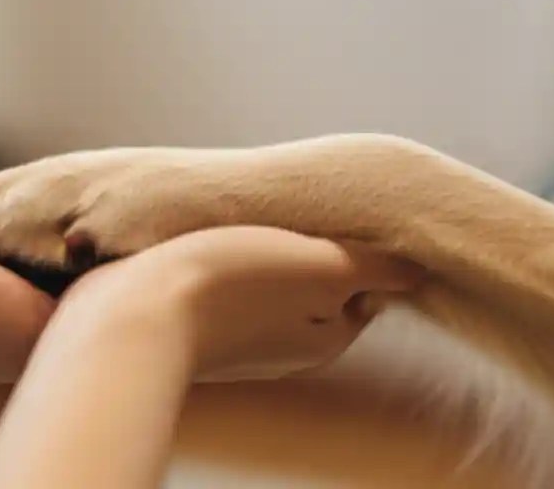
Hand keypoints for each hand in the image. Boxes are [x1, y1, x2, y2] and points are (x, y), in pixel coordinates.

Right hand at [57, 226, 423, 380]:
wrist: (134, 313)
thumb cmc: (232, 283)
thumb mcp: (323, 267)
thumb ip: (375, 269)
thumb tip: (420, 269)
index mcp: (326, 337)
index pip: (363, 286)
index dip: (356, 247)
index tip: (336, 214)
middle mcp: (284, 345)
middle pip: (314, 285)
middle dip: (306, 247)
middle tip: (287, 209)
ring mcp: (235, 338)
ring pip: (264, 282)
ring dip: (259, 249)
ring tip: (241, 220)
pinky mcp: (189, 323)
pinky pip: (219, 286)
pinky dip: (219, 261)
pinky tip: (204, 240)